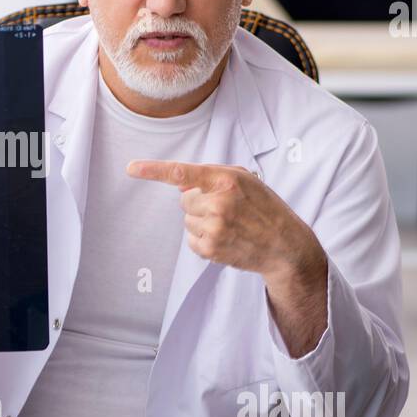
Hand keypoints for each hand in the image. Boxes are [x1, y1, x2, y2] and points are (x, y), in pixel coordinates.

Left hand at [125, 160, 327, 356]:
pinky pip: (191, 240)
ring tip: (229, 225)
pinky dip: (203, 239)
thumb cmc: (264, 208)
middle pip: (184, 199)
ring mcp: (215, 227)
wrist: (285, 245)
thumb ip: (212, 177)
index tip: (131, 168)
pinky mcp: (212, 248)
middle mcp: (219, 202)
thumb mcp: (246, 180)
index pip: (182, 172)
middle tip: (225, 209)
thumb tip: (180, 184)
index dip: (154, 170)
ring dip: (201, 221)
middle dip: (198, 202)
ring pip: (187, 220)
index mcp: (227, 179)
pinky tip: (226, 238)